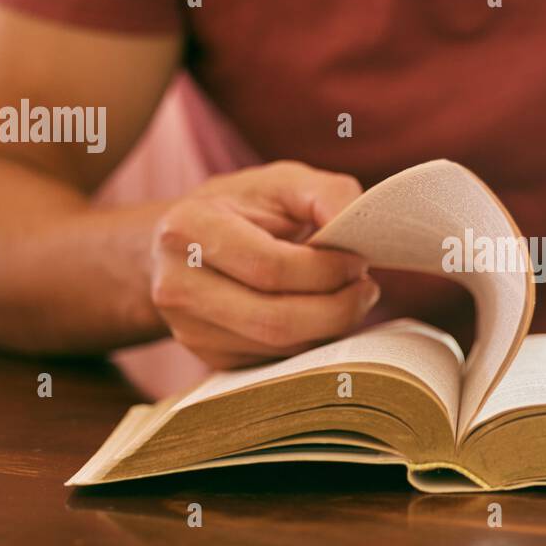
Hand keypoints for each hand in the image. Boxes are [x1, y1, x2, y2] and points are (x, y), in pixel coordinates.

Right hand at [149, 160, 377, 368]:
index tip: (359, 261)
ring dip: (329, 329)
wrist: (191, 243)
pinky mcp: (210, 358)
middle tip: (367, 289)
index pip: (269, 267)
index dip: (325, 270)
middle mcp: (178, 287)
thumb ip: (328, 194)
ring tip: (350, 298)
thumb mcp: (284, 182)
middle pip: (274, 321)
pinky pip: (275, 362)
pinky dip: (311, 343)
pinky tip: (322, 316)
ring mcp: (190, 330)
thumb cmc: (246, 207)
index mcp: (188, 230)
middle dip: (336, 309)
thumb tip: (360, 230)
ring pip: (279, 348)